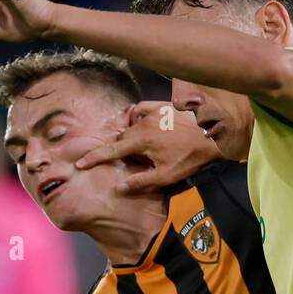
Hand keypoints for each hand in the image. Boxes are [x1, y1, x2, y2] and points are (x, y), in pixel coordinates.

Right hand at [74, 101, 220, 192]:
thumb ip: (140, 181)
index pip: (111, 151)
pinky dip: (138, 116)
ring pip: (130, 124)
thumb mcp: (166, 176)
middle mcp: (142, 124)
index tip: (79, 163)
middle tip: (119, 160)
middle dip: (116, 149)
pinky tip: (141, 123)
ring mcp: (152, 112)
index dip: (94, 158)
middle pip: (121, 137)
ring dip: (128, 134)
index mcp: (140, 142)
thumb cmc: (190, 159)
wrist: (212, 135)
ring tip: (133, 146)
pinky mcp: (162, 106)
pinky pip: (142, 108)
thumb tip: (119, 187)